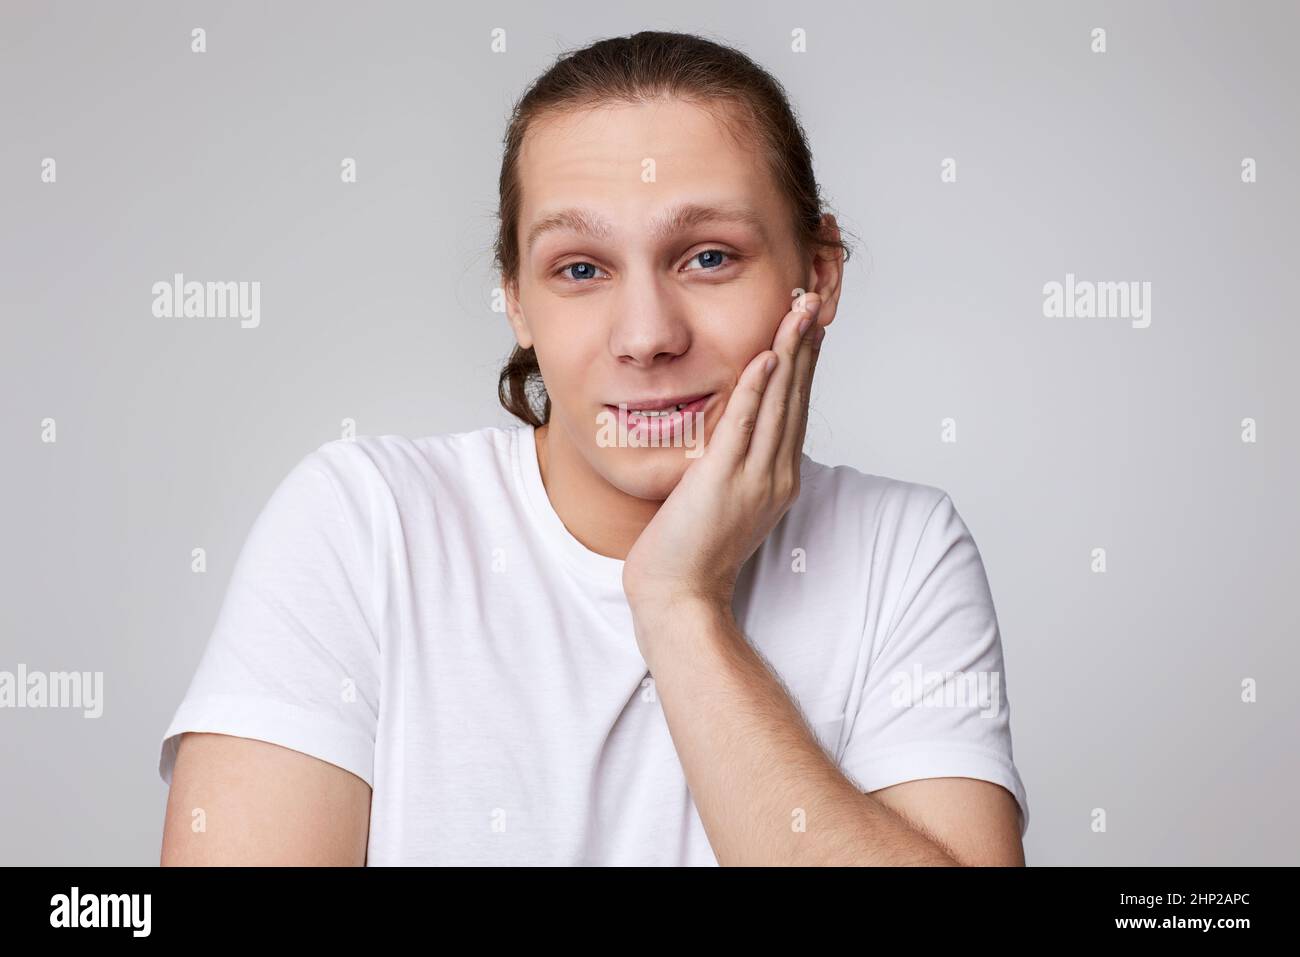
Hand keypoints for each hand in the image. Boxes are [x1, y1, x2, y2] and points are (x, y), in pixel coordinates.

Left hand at [622, 292, 827, 627]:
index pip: (796, 406)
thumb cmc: (693, 549)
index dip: (803, 361)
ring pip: (779, 403)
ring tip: (800, 310)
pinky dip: (756, 389)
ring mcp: (753, 478)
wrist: (680, 593)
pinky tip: (766, 356)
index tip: (808, 322)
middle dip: (805, 343)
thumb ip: (736, 460)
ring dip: (790, 351)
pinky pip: (743, 426)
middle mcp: (775, 473)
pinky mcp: (724, 481)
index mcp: (777, 475)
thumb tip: (736, 429)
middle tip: (814, 299)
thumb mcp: (725, 496)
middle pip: (797, 396)